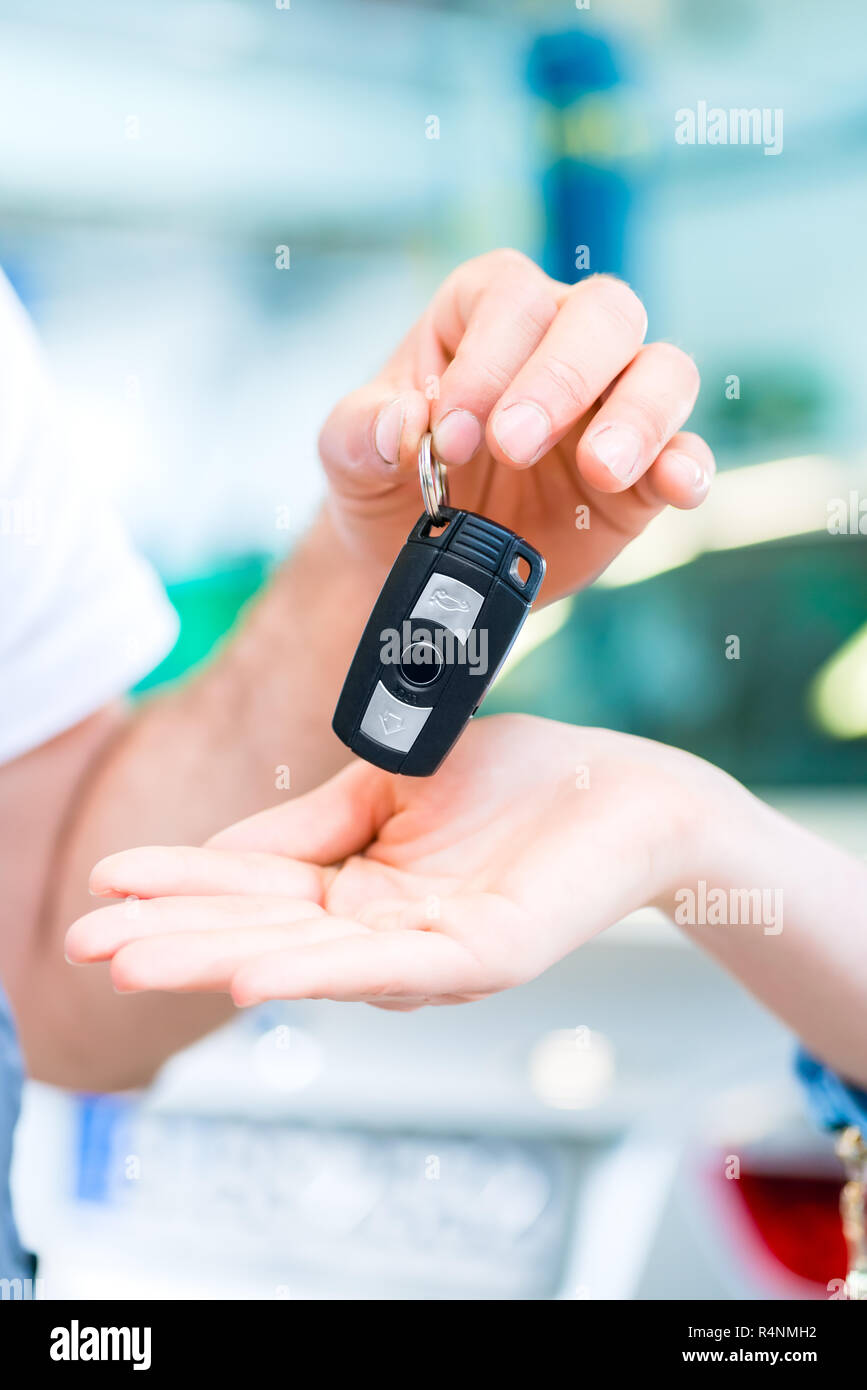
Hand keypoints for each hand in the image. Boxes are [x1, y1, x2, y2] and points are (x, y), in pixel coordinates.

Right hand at [65, 716, 712, 1009]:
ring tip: (139, 961)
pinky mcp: (483, 956)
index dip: (177, 888)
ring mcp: (430, 952)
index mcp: (356, 888)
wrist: (624, 784)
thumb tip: (217, 856)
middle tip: (89, 945)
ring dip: (220, 960)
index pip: (251, 891)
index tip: (105, 885)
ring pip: (312, 960)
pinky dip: (320, 972)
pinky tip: (250, 973)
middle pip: (262, 936)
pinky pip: (392, 968)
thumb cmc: (515, 781)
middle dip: (173, 940)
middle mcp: (381, 931)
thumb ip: (311, 823)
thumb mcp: (388, 784)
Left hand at [320, 250, 713, 601]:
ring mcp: (610, 405)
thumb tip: (402, 425)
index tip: (450, 434)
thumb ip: (362, 431)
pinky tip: (676, 489)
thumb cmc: (386, 476)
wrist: (413, 550)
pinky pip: (683, 454)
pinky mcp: (640, 474)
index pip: (510, 299)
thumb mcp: (348, 453)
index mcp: (485, 312)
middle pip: (602, 314)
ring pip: (662, 371)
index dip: (486, 360)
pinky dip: (686, 467)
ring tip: (598, 470)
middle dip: (561, 377)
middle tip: (511, 446)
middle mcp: (560, 340)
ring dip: (637, 416)